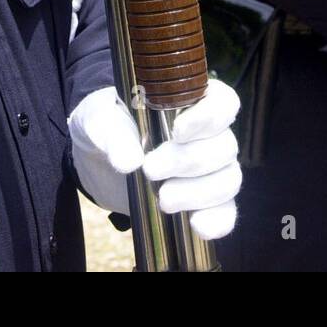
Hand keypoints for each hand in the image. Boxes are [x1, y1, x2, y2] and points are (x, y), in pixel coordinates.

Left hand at [68, 81, 241, 239]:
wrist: (97, 160)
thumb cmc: (107, 126)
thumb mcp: (99, 119)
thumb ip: (113, 134)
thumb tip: (129, 162)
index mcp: (192, 102)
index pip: (223, 103)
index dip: (209, 117)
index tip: (178, 131)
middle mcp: (209, 135)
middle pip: (225, 146)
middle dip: (188, 161)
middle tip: (151, 169)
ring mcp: (210, 170)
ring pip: (228, 180)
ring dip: (198, 193)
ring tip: (164, 200)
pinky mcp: (203, 203)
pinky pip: (225, 213)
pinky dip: (216, 221)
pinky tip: (196, 225)